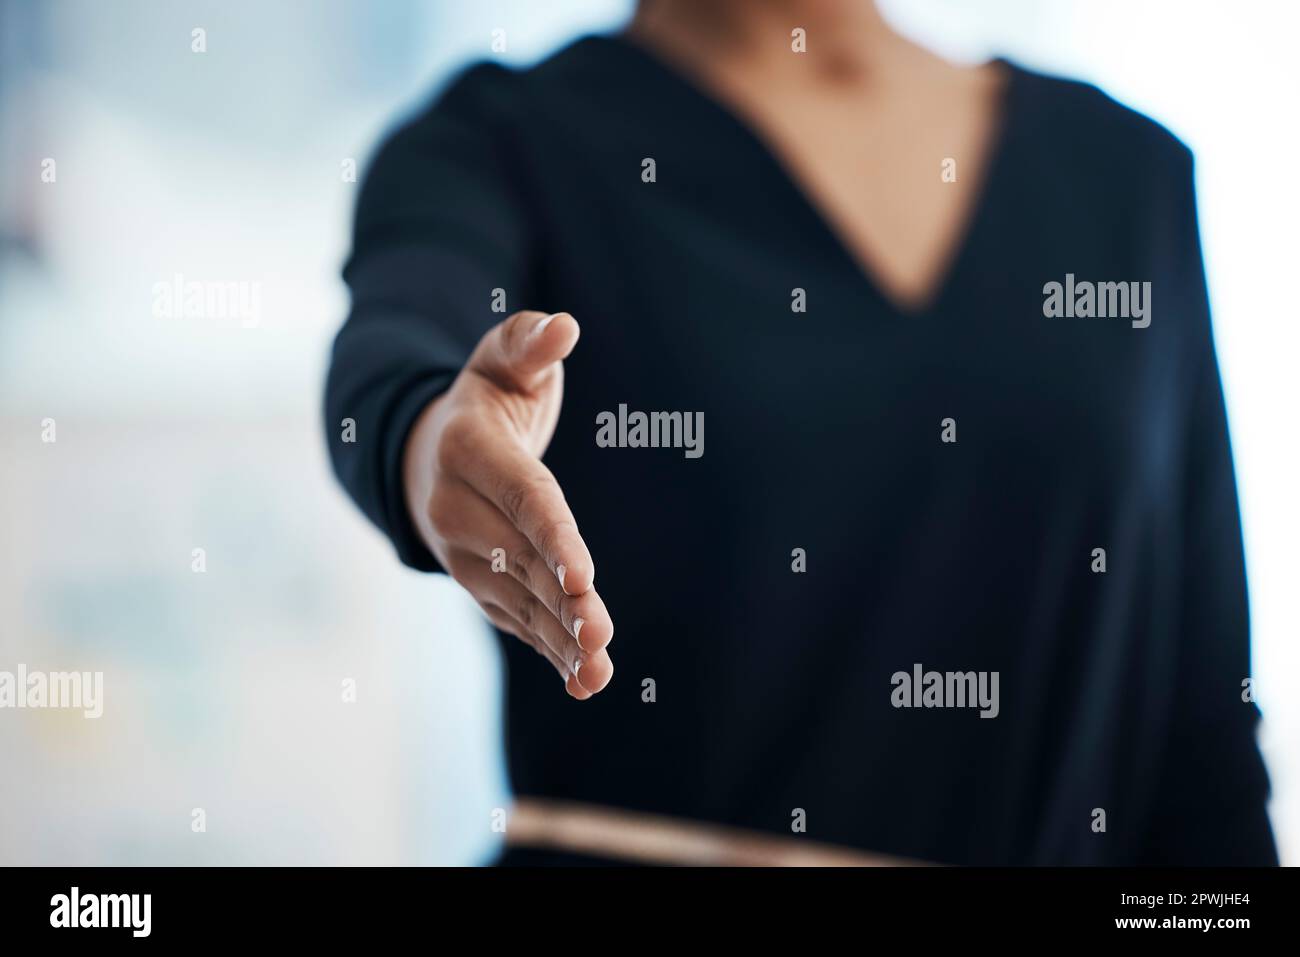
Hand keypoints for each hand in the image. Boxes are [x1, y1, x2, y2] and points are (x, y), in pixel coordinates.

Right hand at [403, 311, 612, 698]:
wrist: (428, 450)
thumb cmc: (487, 398)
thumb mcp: (502, 358)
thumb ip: (529, 342)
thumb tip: (564, 327)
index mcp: (467, 449)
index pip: (521, 496)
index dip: (555, 537)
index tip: (585, 576)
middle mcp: (455, 507)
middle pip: (520, 559)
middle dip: (562, 601)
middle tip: (601, 637)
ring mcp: (461, 551)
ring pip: (516, 600)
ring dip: (558, 639)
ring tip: (598, 672)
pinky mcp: (478, 581)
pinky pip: (513, 619)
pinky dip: (548, 650)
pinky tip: (583, 681)